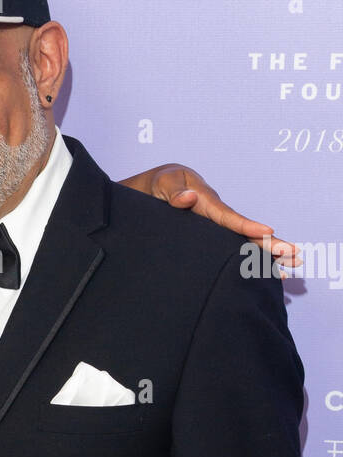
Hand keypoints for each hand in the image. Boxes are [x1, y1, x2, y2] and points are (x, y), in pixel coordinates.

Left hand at [145, 163, 299, 267]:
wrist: (161, 186)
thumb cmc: (162, 183)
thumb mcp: (164, 184)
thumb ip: (174, 192)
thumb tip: (188, 198)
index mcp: (208, 203)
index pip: (229, 218)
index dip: (247, 227)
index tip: (268, 232)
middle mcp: (218, 216)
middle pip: (246, 233)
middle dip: (271, 244)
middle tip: (295, 255)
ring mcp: (217, 227)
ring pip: (244, 243)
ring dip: (268, 255)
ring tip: (292, 268)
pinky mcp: (212, 237)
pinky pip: (233, 249)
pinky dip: (249, 260)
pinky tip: (265, 273)